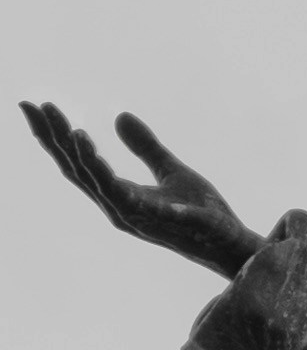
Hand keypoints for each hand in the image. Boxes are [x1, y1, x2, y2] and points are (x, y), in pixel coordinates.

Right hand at [20, 104, 263, 278]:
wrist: (231, 245)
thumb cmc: (201, 210)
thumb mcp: (170, 169)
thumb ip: (146, 146)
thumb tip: (120, 115)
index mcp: (118, 195)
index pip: (76, 163)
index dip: (53, 136)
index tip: (32, 104)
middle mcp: (121, 209)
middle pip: (79, 173)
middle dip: (57, 140)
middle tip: (40, 106)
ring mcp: (145, 219)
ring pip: (106, 189)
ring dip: (89, 162)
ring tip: (76, 133)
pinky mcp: (176, 223)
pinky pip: (151, 208)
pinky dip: (133, 193)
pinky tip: (117, 172)